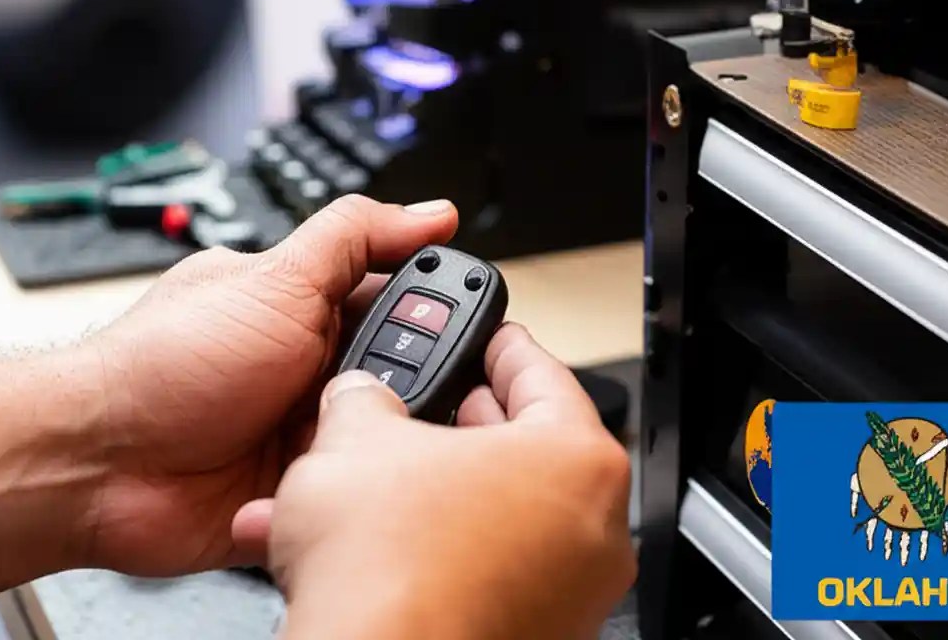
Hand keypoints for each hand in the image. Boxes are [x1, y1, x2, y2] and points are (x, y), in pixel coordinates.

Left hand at [81, 195, 457, 574]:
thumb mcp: (275, 280)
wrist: (97, 465)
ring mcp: (301, 431)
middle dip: (414, 387)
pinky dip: (346, 491)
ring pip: (384, 437)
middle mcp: (308, 368)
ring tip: (358, 440)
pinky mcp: (294, 489)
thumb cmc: (165, 366)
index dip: (440, 312)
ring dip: (379, 442)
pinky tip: (335, 481)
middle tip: (395, 391)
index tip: (476, 323)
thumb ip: (355, 238)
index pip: (401, 301)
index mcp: (306, 308)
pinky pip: (347, 491)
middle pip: (404, 374)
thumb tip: (429, 210)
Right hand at [240, 324, 635, 639]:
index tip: (493, 337)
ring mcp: (575, 594)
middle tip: (437, 408)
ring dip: (449, 495)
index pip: (544, 374)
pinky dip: (448, 554)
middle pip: (533, 451)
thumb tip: (357, 399)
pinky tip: (391, 548)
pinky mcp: (543, 637)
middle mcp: (595, 529)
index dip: (503, 346)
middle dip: (471, 426)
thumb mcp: (352, 444)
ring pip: (507, 518)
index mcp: (577, 461)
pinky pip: (496, 573)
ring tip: (389, 484)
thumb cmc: (391, 574)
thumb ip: (364, 400)